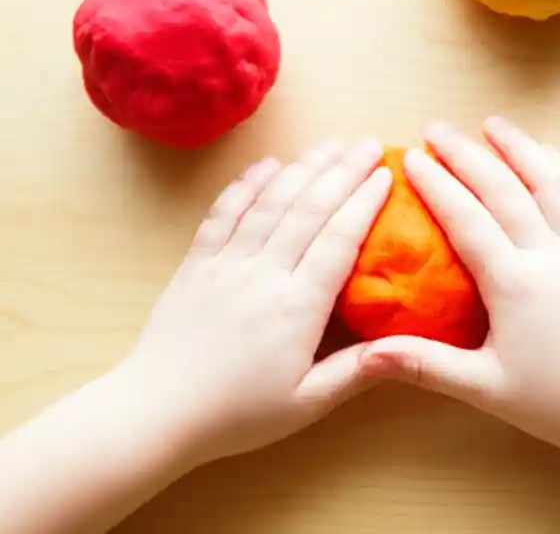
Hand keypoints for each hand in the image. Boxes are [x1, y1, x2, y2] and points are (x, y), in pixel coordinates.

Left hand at [121, 139, 390, 465]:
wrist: (157, 412)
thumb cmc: (237, 415)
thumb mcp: (306, 404)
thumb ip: (354, 371)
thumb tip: (401, 346)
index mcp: (296, 308)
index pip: (339, 240)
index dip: (364, 203)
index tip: (386, 176)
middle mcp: (263, 275)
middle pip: (309, 210)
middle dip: (343, 172)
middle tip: (369, 144)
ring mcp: (226, 264)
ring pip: (270, 204)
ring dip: (303, 169)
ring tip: (330, 146)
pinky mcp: (196, 264)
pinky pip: (224, 214)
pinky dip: (247, 185)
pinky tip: (268, 166)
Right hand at [359, 118, 559, 462]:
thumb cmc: (559, 407)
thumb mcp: (484, 389)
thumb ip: (424, 365)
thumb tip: (365, 356)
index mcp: (516, 283)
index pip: (467, 218)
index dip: (437, 184)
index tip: (411, 156)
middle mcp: (553, 254)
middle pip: (505, 188)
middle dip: (467, 153)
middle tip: (436, 127)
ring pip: (552, 182)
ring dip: (520, 148)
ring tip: (494, 124)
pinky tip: (553, 158)